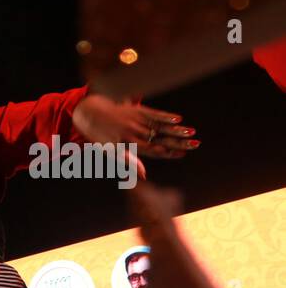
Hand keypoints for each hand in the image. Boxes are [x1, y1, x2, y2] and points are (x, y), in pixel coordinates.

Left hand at [71, 94, 197, 162]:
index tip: (182, 154)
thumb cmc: (103, 139)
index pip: (152, 151)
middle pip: (159, 139)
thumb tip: (144, 176)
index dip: (168, 153)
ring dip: (176, 129)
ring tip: (192, 132)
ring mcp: (134, 121)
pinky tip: (179, 118)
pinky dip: (165, 116)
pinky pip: (152, 113)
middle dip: (178, 142)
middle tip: (195, 144)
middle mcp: (132, 133)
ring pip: (159, 126)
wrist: (91, 115)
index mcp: (127, 145)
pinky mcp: (136, 110)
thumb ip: (130, 162)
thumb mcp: (112, 153)